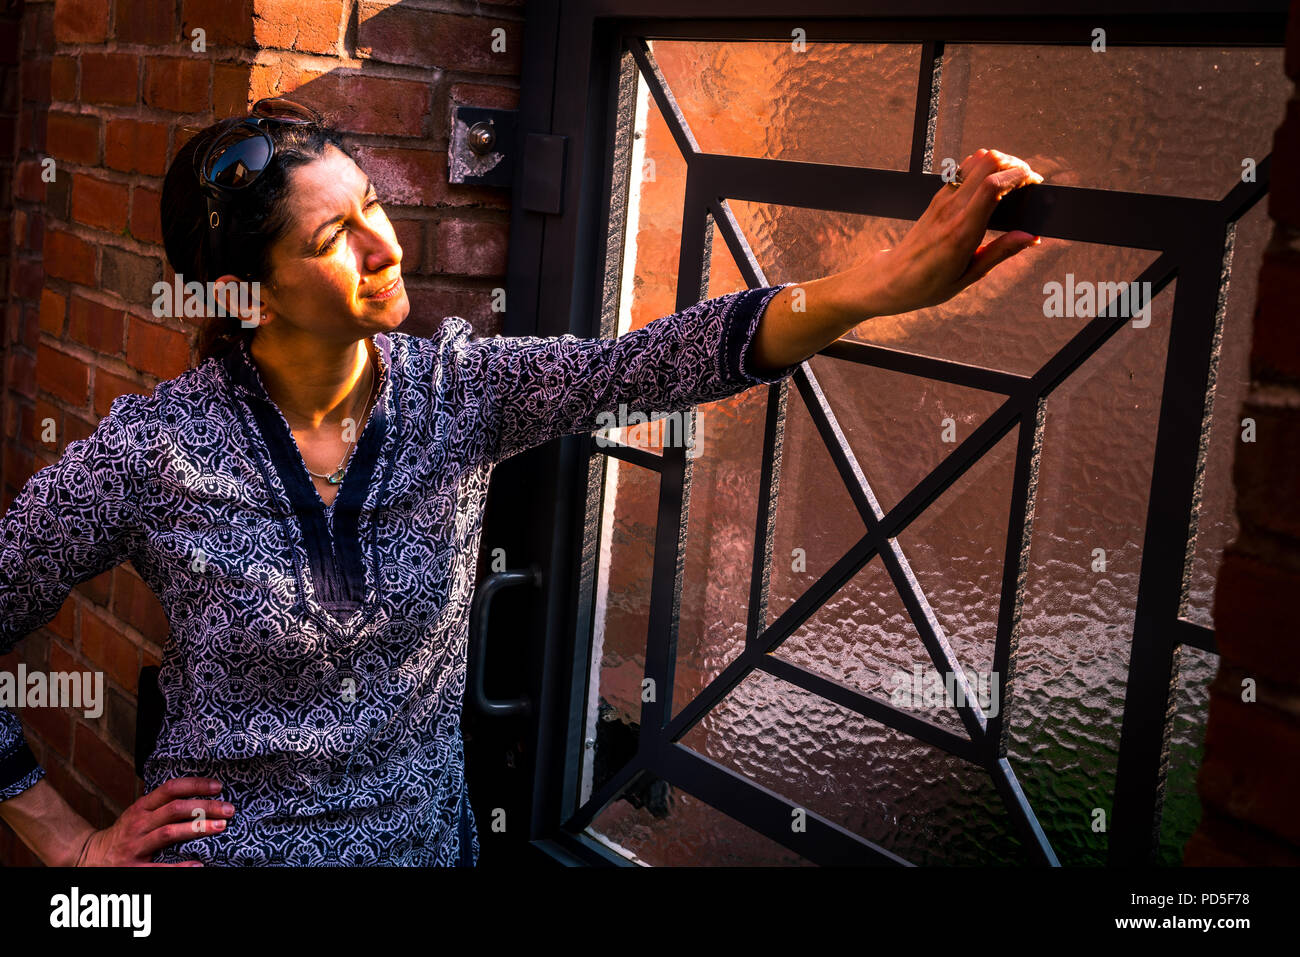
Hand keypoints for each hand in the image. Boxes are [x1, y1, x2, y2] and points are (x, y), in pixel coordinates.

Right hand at [76, 777, 234, 865]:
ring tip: (221, 826)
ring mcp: (135, 845)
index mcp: (141, 808)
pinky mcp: (133, 868)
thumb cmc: (124, 835)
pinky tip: (200, 864)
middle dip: (205, 807)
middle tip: (229, 809)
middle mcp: (138, 823)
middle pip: (175, 809)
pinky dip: (180, 866)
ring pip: (169, 832)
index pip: (170, 789)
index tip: (218, 787)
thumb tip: (200, 796)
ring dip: (197, 828)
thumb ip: (162, 806)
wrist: (88, 858)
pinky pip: (160, 867)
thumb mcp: (139, 814)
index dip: (195, 785)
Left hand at [858, 148, 1043, 315]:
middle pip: (988, 162)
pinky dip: (984, 168)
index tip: (1036, 184)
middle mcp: (951, 210)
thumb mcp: (969, 276)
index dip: (1020, 176)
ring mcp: (942, 200)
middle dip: (1016, 164)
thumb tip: (1031, 237)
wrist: (890, 279)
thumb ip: (1001, 253)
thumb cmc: (928, 285)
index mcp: (962, 232)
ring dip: (1001, 163)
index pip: (993, 186)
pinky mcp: (937, 197)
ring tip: (1014, 180)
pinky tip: (994, 184)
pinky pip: (964, 170)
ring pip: (976, 160)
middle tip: (1029, 180)